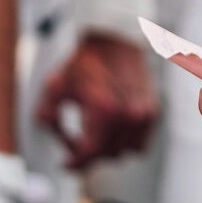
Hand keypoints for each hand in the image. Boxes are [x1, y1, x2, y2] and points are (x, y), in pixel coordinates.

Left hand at [34, 31, 159, 168]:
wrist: (114, 38)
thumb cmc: (85, 62)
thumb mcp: (56, 86)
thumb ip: (48, 118)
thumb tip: (56, 139)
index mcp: (103, 108)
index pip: (89, 153)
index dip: (74, 163)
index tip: (65, 163)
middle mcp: (128, 113)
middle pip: (107, 156)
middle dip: (90, 154)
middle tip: (77, 143)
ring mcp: (144, 112)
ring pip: (125, 152)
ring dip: (109, 149)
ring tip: (96, 135)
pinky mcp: (154, 109)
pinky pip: (140, 143)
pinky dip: (126, 141)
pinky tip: (113, 128)